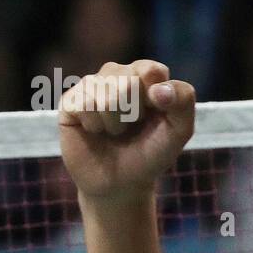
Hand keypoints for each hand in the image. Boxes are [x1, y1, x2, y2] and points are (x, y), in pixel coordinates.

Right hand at [58, 59, 195, 205]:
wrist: (121, 183)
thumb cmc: (152, 152)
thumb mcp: (179, 130)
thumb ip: (183, 101)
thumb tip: (159, 89)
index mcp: (147, 75)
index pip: (152, 70)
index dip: (154, 97)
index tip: (156, 114)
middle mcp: (118, 73)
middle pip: (128, 82)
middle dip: (135, 114)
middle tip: (133, 126)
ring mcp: (92, 85)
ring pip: (106, 95)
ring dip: (115, 123)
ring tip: (115, 131)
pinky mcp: (70, 100)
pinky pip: (84, 105)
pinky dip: (96, 126)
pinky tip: (96, 130)